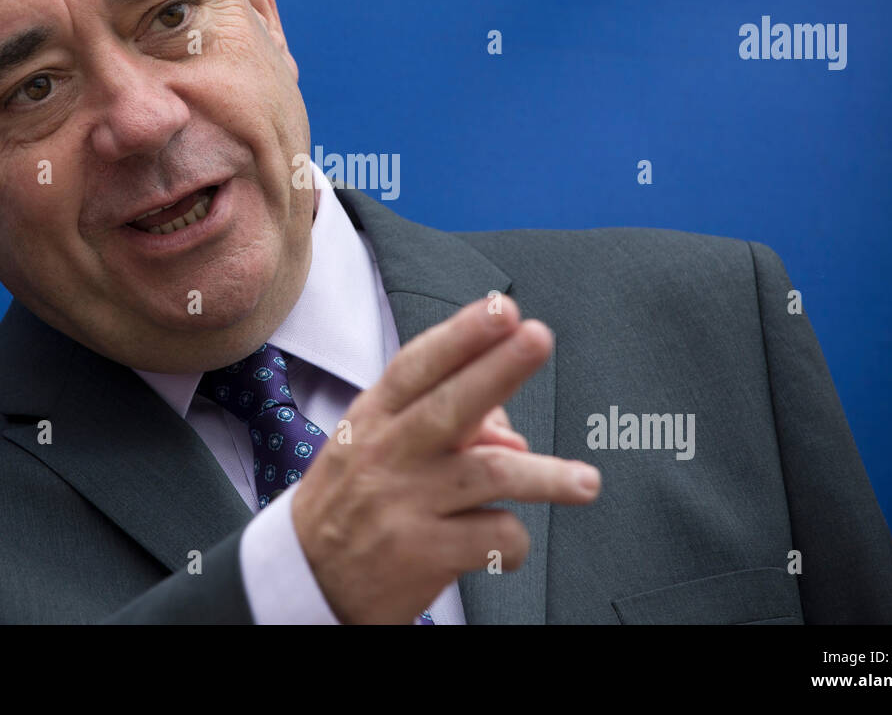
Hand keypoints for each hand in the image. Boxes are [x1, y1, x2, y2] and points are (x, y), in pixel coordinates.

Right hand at [291, 295, 600, 622]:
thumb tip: (507, 424)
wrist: (306, 582)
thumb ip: (436, 422)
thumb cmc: (351, 504)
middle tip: (537, 338)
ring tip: (586, 483)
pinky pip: (491, 536)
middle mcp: (386, 454)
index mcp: (373, 420)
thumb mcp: (375, 449)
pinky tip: (505, 545)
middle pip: (451, 404)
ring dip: (546, 476)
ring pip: (489, 474)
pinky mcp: (421, 553)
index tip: (499, 309)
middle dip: (499, 367)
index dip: (460, 335)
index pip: (418, 366)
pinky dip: (511, 541)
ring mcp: (404, 504)